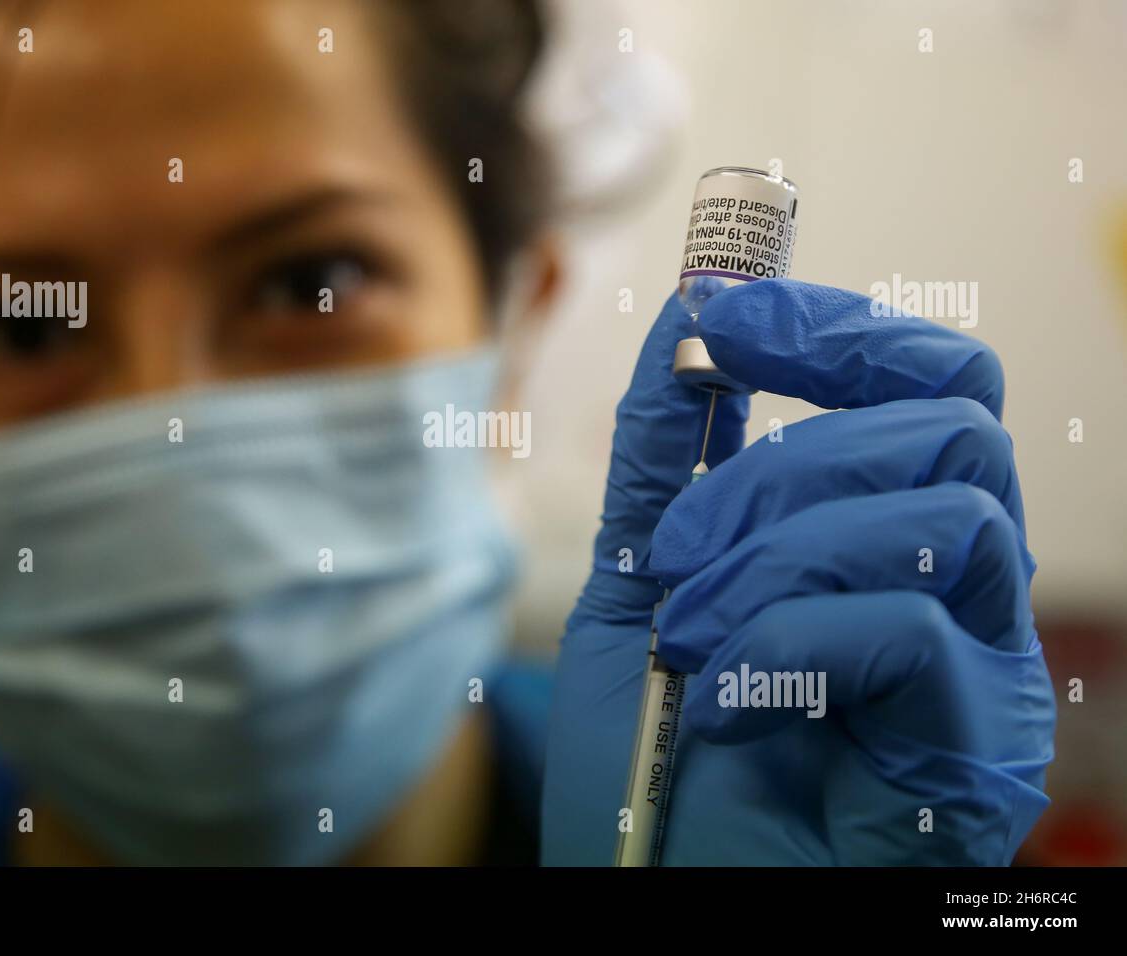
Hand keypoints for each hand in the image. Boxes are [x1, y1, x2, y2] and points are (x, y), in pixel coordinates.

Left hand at [540, 279, 1055, 864]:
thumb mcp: (641, 578)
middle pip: (948, 426)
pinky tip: (719, 704)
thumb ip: (668, 454)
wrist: (654, 891)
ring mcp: (984, 668)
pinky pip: (911, 630)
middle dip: (783, 468)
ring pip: (941, 514)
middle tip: (676, 550)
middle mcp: (960, 589)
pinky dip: (785, 646)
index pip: (929, 381)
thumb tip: (686, 311)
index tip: (721, 318)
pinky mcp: (980, 752)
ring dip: (777, 560)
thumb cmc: (653, 754)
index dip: (833, 328)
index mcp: (889, 535)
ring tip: (690, 635)